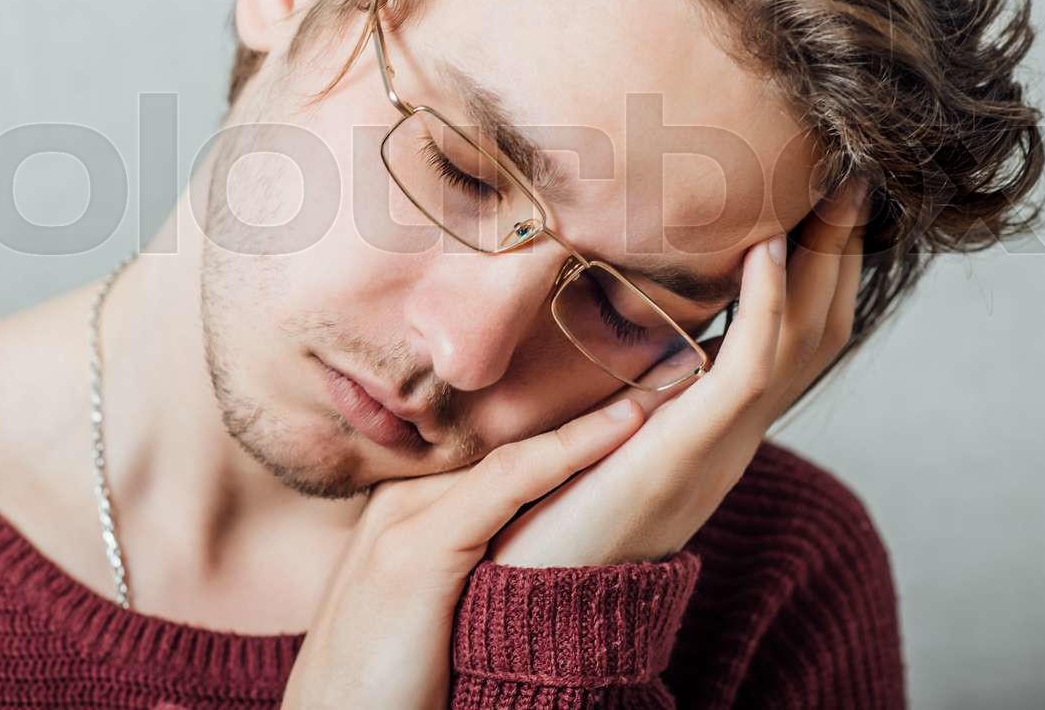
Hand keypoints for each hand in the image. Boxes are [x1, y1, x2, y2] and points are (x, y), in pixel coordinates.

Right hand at [278, 389, 648, 709]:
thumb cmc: (381, 688)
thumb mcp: (427, 617)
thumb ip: (470, 573)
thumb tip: (533, 565)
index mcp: (408, 514)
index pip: (502, 454)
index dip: (570, 427)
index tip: (634, 399)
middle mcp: (404, 502)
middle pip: (511, 440)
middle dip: (587, 406)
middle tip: (662, 367)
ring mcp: (407, 522)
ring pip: (518, 452)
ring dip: (599, 414)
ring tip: (663, 379)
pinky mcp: (417, 554)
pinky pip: (509, 484)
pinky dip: (571, 451)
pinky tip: (626, 427)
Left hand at [487, 179, 870, 567]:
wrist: (535, 597)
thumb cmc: (549, 509)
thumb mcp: (601, 427)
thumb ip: (625, 379)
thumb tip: (616, 314)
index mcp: (718, 422)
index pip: (791, 333)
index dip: (815, 265)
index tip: (816, 193)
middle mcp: (736, 429)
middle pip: (818, 325)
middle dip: (839, 247)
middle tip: (849, 170)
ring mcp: (722, 441)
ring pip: (803, 340)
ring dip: (823, 260)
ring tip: (832, 187)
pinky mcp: (690, 449)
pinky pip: (749, 372)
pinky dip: (765, 307)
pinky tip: (769, 249)